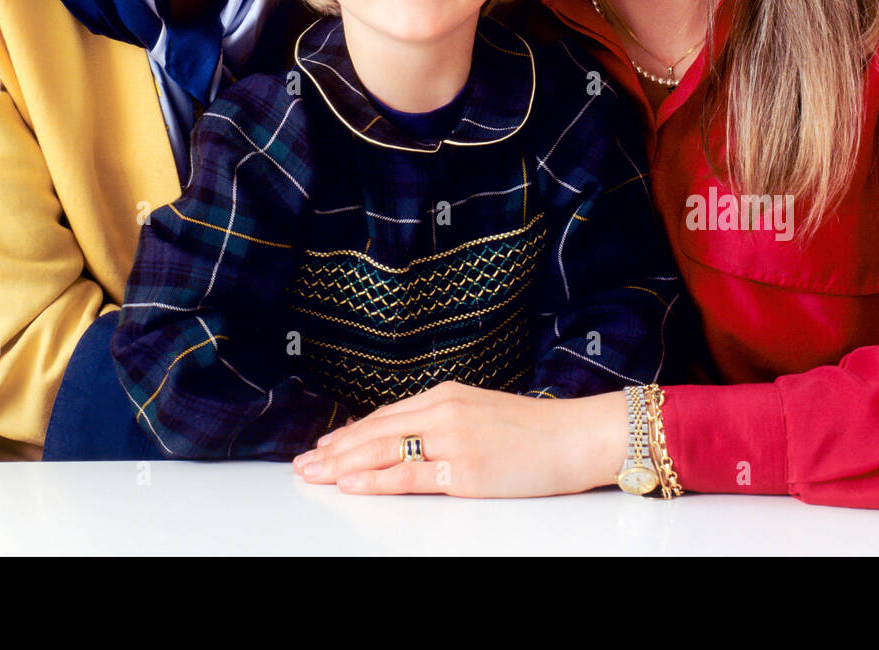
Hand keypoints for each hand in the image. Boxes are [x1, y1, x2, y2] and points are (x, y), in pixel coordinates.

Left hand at [292, 381, 625, 497]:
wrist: (576, 436)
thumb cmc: (533, 430)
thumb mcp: (481, 411)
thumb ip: (443, 419)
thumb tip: (404, 436)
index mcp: (447, 394)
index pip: (386, 415)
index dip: (350, 433)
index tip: (324, 447)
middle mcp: (445, 411)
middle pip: (377, 430)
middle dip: (335, 449)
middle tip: (302, 464)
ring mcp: (454, 439)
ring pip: (385, 450)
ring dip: (344, 464)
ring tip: (314, 474)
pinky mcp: (466, 471)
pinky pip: (410, 476)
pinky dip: (376, 479)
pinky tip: (353, 483)